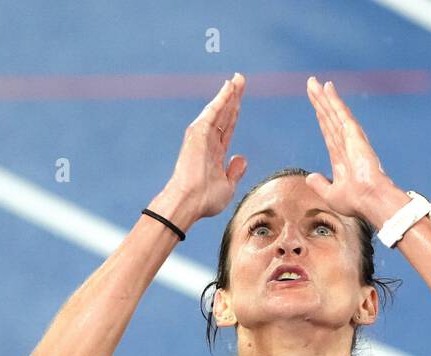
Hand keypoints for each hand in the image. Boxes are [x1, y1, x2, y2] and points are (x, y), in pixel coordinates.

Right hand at [165, 73, 247, 219]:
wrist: (189, 202)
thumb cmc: (204, 200)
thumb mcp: (227, 186)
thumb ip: (234, 171)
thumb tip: (241, 158)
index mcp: (214, 153)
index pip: (227, 127)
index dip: (234, 113)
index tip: (239, 101)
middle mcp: (208, 141)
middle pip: (224, 115)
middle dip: (233, 97)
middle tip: (241, 80)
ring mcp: (202, 136)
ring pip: (220, 110)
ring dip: (229, 94)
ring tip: (238, 79)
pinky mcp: (198, 133)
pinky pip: (213, 112)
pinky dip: (221, 99)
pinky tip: (229, 87)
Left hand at [305, 77, 404, 225]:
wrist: (369, 200)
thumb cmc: (356, 202)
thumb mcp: (331, 195)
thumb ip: (320, 185)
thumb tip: (311, 176)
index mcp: (341, 157)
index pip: (328, 132)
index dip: (322, 117)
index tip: (316, 105)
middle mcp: (345, 144)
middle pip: (329, 118)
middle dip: (320, 101)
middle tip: (311, 84)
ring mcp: (350, 138)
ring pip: (333, 112)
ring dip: (324, 97)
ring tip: (314, 82)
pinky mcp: (354, 135)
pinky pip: (341, 113)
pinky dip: (334, 100)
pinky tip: (327, 88)